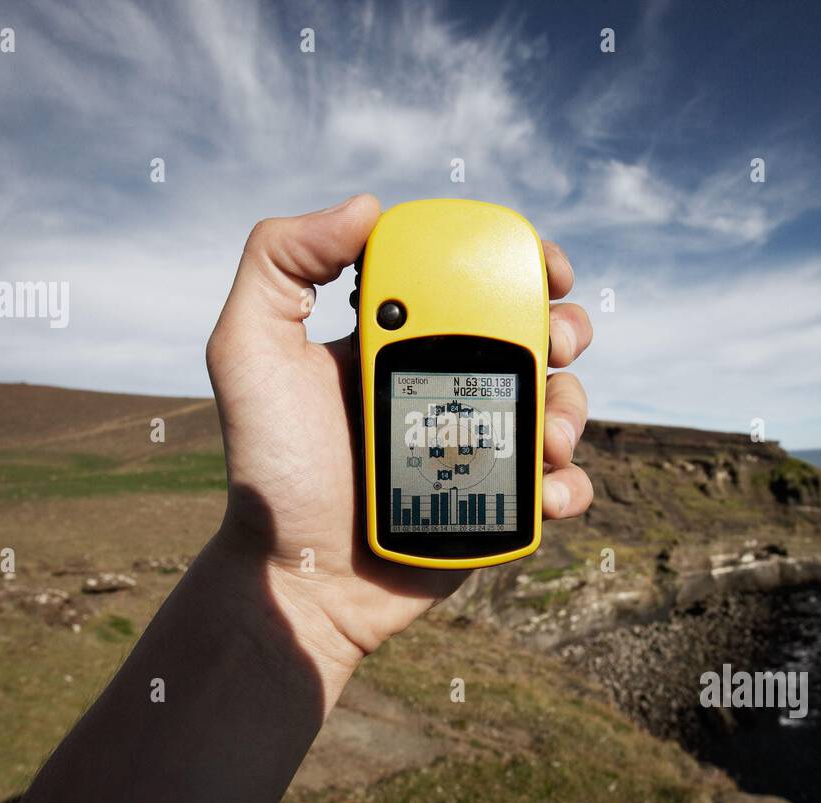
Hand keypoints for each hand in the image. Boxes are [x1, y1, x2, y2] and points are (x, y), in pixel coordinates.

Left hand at [206, 194, 593, 667]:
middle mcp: (441, 382)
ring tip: (548, 435)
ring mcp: (473, 442)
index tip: (542, 264)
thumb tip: (366, 206)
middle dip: (563, 327)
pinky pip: (557, 482)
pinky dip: (569, 481)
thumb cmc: (270, 468)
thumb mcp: (248, 350)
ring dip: (572, 406)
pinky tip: (546, 490)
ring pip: (557, 401)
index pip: (466, 278)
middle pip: (530, 334)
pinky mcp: (495, 501)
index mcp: (396, 338)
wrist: (298, 577)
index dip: (514, 261)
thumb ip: (280, 263)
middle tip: (556, 344)